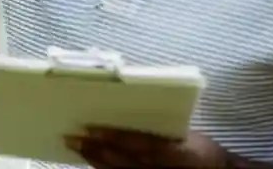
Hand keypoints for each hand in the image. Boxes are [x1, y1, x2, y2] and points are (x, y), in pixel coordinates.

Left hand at [66, 127, 232, 167]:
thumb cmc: (202, 150)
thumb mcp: (184, 134)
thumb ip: (157, 128)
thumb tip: (128, 110)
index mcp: (170, 152)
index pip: (136, 143)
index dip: (112, 137)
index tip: (89, 129)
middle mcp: (157, 167)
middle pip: (120, 160)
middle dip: (93, 150)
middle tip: (70, 139)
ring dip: (94, 161)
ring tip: (76, 150)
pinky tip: (92, 163)